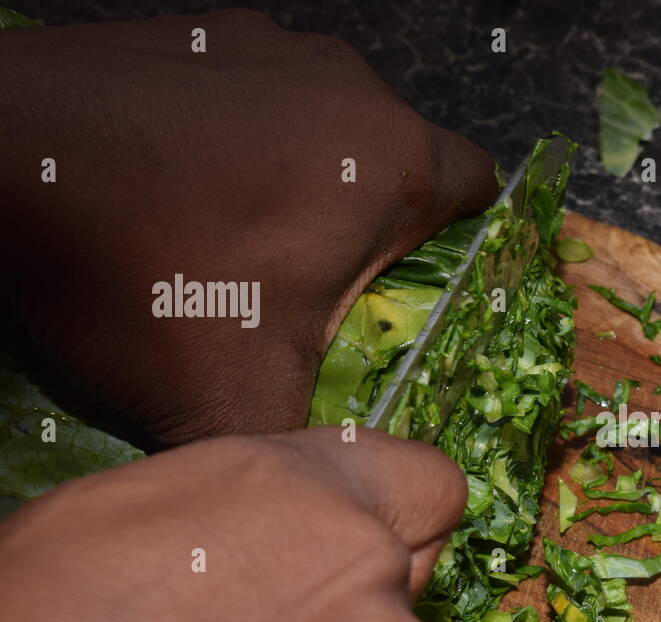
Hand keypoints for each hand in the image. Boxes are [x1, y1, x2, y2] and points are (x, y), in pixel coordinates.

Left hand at [0, 10, 496, 444]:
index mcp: (390, 161)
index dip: (464, 245)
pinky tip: (177, 198)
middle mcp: (344, 85)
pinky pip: (250, 101)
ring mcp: (264, 46)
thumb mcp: (234, 400)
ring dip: (300, 184)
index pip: (480, 191)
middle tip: (311, 293)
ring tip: (234, 248)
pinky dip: (235, 147)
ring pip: (322, 129)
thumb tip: (327, 495)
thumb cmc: (139, 277)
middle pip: (396, 164)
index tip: (418, 290)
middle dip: (368, 227)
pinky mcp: (193, 34)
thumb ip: (305, 451)